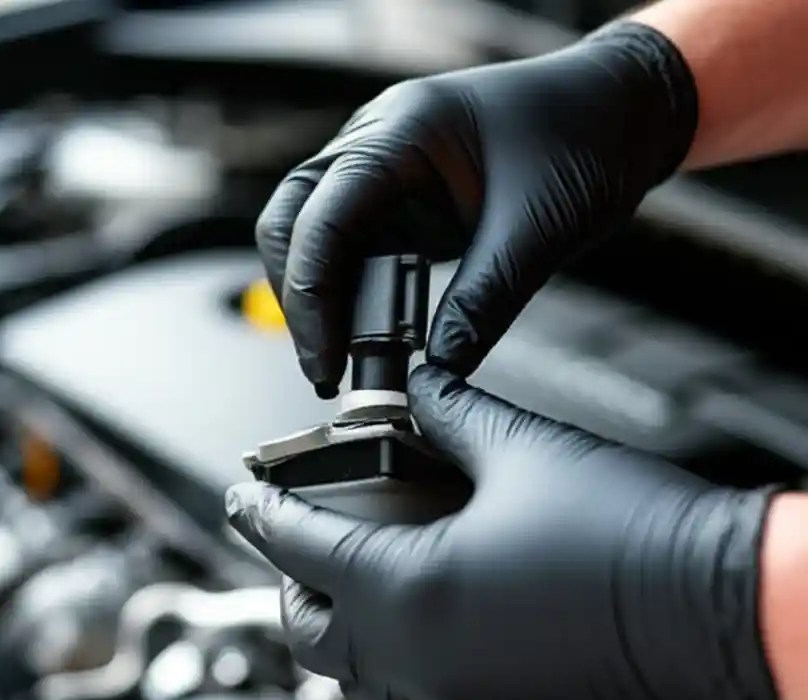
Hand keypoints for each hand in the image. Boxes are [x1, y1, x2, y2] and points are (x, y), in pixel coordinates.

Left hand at [226, 365, 784, 699]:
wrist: (723, 602)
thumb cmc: (634, 533)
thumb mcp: (521, 447)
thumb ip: (448, 412)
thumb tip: (416, 385)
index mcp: (410, 592)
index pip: (299, 551)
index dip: (262, 515)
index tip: (243, 496)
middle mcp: (422, 660)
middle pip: (312, 633)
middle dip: (289, 581)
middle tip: (295, 535)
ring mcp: (458, 699)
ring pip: (356, 678)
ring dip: (338, 626)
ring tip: (347, 577)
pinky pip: (410, 696)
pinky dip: (388, 660)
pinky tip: (413, 618)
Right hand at [256, 22, 698, 395]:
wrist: (625, 107)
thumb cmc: (587, 133)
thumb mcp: (538, 228)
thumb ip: (483, 302)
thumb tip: (439, 371)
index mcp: (403, 130)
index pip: (322, 214)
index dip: (312, 294)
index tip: (327, 357)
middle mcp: (376, 141)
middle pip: (295, 222)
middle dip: (301, 298)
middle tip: (327, 365)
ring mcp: (382, 166)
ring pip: (316, 237)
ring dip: (325, 297)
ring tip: (352, 358)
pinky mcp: (399, 195)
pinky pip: (354, 246)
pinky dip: (356, 291)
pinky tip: (375, 331)